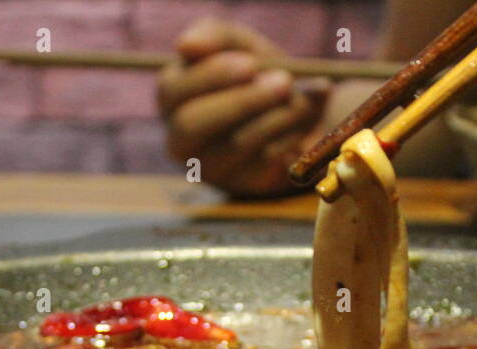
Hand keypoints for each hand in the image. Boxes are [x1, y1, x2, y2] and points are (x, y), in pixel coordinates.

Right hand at [158, 18, 330, 197]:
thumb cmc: (257, 73)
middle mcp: (180, 137)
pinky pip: (264, 163)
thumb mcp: (239, 45)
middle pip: (193, 125)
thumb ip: (214, 36)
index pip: (174, 90)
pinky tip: (303, 123)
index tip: (251, 65)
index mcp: (172, 96)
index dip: (212, 76)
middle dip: (241, 101)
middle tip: (284, 81)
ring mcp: (209, 166)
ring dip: (277, 116)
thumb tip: (185, 46)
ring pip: (235, 143)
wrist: (298, 110)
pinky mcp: (242, 183)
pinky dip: (291, 137)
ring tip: (304, 98)